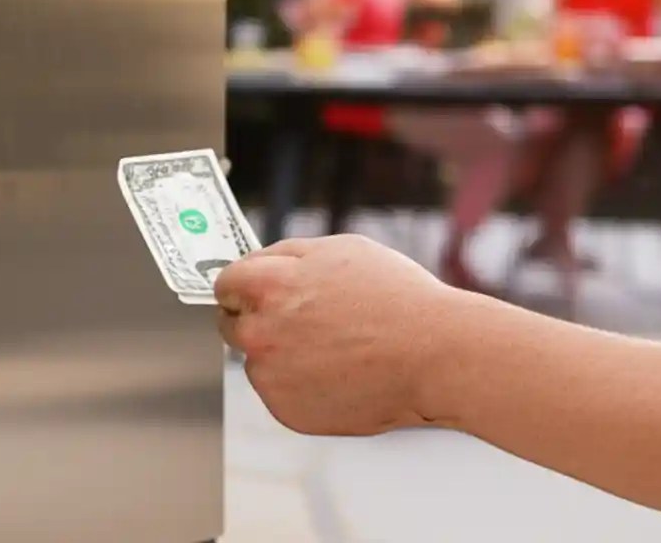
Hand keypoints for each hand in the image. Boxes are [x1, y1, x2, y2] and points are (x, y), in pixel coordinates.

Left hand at [216, 235, 469, 436]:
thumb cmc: (396, 298)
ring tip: (334, 350)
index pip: (225, 284)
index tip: (252, 293)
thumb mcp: (339, 250)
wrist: (435, 355)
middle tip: (298, 323)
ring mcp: (270, 375)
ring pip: (259, 361)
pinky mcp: (286, 410)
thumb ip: (287, 257)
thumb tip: (257, 264)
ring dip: (281, 355)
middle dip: (256, 320)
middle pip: (232, 325)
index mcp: (267, 286)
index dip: (242, 286)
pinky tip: (338, 375)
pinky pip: (281, 392)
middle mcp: (259, 331)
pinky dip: (300, 386)